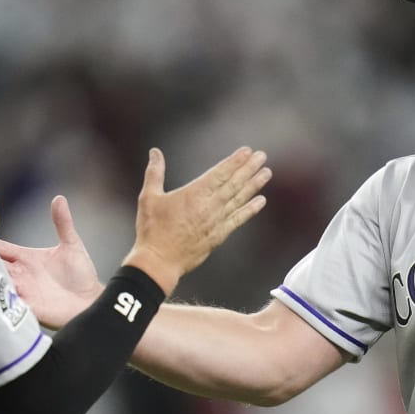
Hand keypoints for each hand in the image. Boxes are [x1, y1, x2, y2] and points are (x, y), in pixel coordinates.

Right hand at [0, 195, 102, 329]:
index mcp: (25, 258)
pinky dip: (0, 300)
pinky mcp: (29, 307)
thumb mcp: (71, 245)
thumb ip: (63, 223)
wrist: (91, 302)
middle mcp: (20, 274)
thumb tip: (59, 198)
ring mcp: (23, 291)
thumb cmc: (80, 275)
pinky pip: (9, 304)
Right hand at [122, 146, 269, 293]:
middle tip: (262, 157)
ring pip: (239, 199)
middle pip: (234, 183)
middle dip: (249, 168)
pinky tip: (260, 201)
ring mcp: (216, 221)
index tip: (247, 152)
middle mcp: (209, 205)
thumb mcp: (148, 197)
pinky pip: (238, 220)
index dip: (235, 161)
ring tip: (266, 173)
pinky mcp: (218, 236)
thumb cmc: (152, 229)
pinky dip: (250, 210)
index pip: (220, 172)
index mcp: (194, 193)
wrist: (159, 261)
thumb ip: (155, 172)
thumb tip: (155, 152)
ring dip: (254, 185)